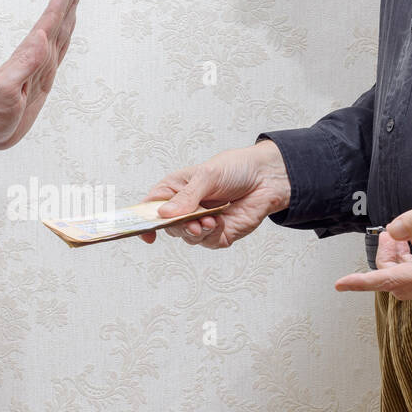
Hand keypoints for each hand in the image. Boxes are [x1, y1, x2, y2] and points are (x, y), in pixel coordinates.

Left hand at [0, 0, 84, 154]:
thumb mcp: (7, 94)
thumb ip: (22, 66)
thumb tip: (40, 38)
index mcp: (31, 55)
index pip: (51, 17)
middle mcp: (37, 54)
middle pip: (58, 15)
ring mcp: (40, 63)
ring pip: (60, 27)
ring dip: (70, 5)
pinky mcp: (42, 75)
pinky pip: (60, 45)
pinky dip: (67, 29)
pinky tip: (69, 21)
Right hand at [139, 140, 291, 247]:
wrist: (268, 177)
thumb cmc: (235, 168)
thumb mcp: (206, 175)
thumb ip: (186, 197)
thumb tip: (164, 214)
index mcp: (175, 190)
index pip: (150, 207)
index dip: (143, 220)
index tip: (145, 232)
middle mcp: (185, 208)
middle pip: (168, 227)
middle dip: (178, 226)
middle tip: (190, 220)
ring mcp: (201, 222)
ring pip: (187, 238)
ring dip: (196, 230)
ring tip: (209, 219)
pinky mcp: (219, 234)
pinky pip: (208, 242)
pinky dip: (211, 234)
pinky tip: (219, 221)